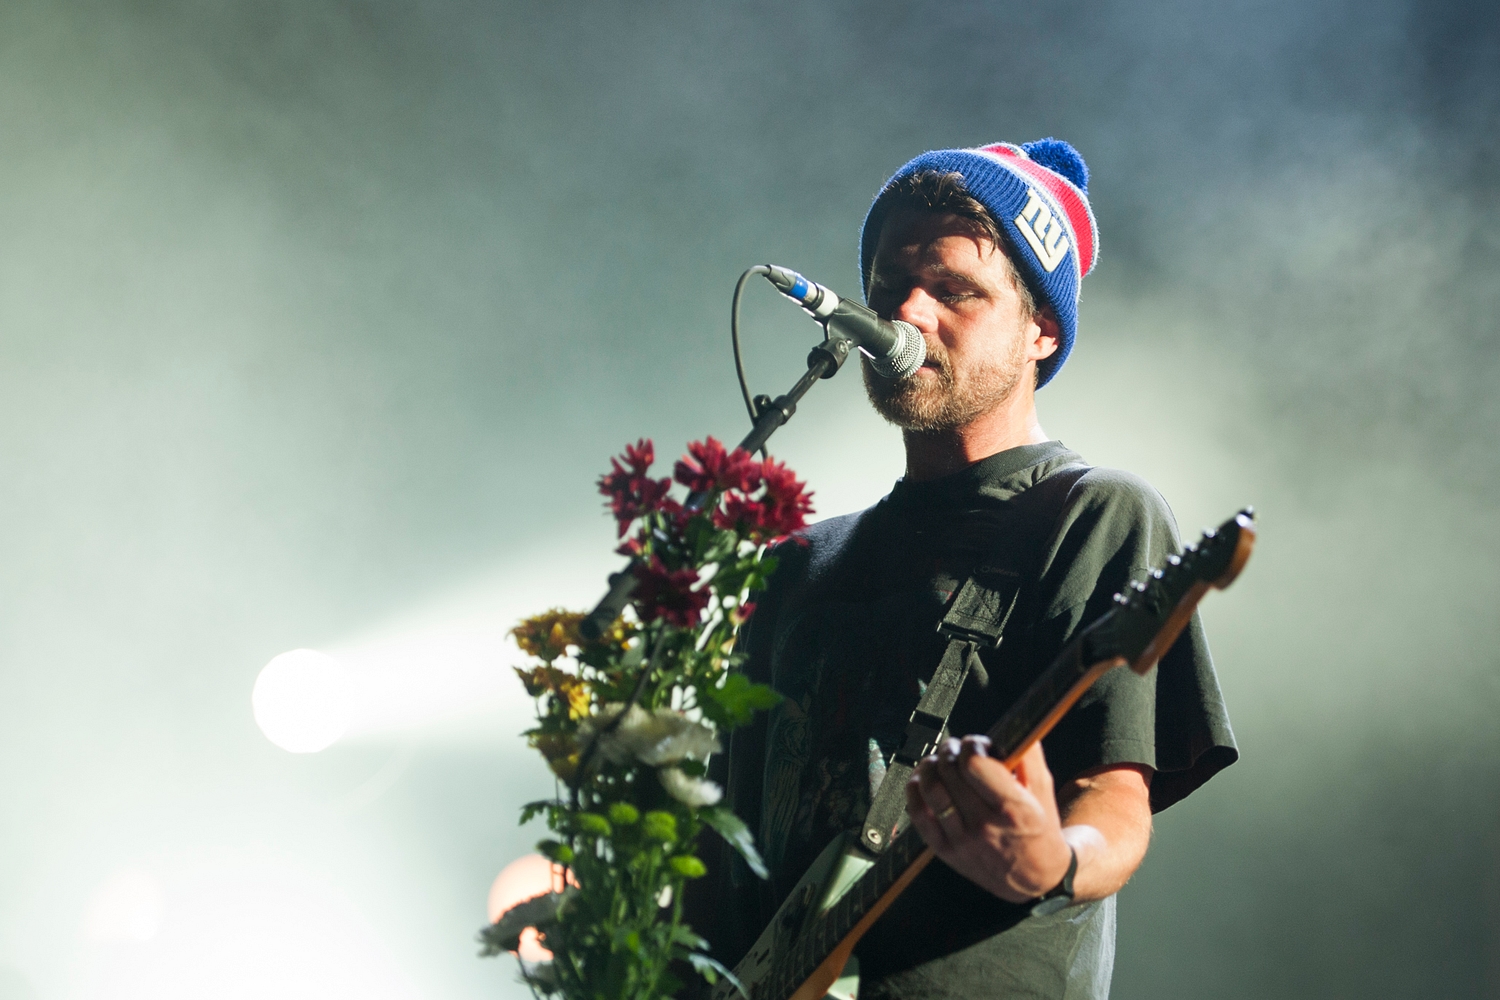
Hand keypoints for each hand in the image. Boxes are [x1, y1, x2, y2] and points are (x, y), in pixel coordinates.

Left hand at [904, 735, 1074, 903]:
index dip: (973, 745)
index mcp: (1013, 809)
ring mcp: (962, 841)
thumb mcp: (1044, 789)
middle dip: (952, 750)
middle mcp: (985, 826)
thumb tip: (1016, 723)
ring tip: (939, 760)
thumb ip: (1029, 755)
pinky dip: (915, 791)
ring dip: (930, 765)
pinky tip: (923, 780)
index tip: (978, 744)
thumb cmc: (1040, 827)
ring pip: (931, 790)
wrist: (1036, 877)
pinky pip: (917, 815)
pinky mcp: (946, 852)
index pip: (975, 764)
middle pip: (950, 772)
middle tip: (957, 747)